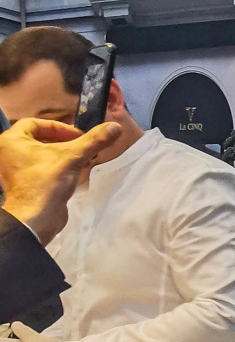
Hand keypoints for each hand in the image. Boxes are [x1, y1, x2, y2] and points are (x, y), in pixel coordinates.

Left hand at [0, 118, 121, 244]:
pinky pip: (42, 168)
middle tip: (82, 147)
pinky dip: (58, 167)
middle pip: (40, 138)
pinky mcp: (25, 184)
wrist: (36, 219)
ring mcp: (16, 170)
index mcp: (11, 141)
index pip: (35, 123)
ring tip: (82, 159)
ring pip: (42, 154)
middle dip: (63, 141)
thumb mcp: (73, 157)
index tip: (77, 136)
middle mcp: (9, 153)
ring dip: (63, 154)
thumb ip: (94, 140)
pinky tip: (75, 172)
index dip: (59, 127)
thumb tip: (116, 127)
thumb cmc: (47, 182)